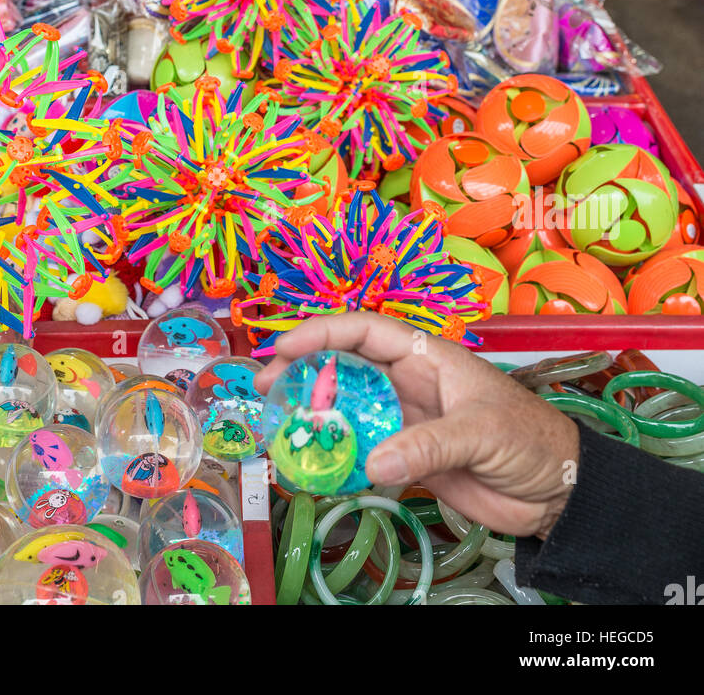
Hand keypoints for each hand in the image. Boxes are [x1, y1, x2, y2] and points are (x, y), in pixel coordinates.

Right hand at [255, 313, 579, 541]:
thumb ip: (429, 445)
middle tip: (265, 390)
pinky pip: (362, 452)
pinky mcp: (407, 459)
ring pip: (347, 410)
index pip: (365, 330)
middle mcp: (409, 383)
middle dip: (303, 372)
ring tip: (279, 429)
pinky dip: (336, 458)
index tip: (284, 347)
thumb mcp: (482, 431)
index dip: (322, 332)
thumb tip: (374, 463)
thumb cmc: (531, 438)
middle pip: (344, 367)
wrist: (557, 492)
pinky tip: (314, 466)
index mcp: (428, 356)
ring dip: (314, 417)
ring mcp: (405, 420)